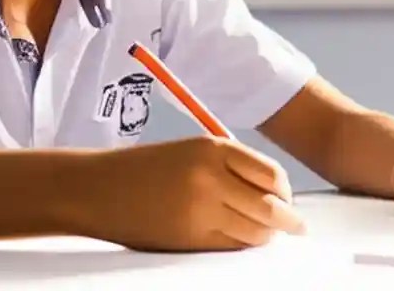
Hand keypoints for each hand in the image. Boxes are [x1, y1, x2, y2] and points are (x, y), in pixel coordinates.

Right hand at [73, 136, 306, 251]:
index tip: (287, 198)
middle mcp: (210, 178)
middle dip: (288, 219)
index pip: (271, 173)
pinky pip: (231, 245)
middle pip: (269, 206)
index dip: (284, 190)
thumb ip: (230, 166)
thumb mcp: (191, 152)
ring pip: (255, 231)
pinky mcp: (189, 238)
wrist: (97, 189)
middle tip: (296, 226)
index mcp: (213, 148)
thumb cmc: (146, 169)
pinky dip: (242, 244)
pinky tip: (240, 239)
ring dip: (266, 235)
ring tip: (266, 234)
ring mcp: (200, 210)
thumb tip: (272, 192)